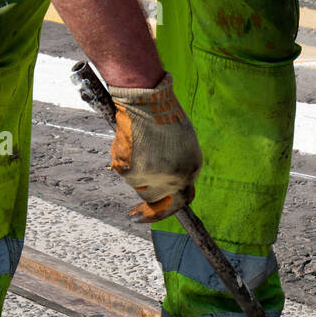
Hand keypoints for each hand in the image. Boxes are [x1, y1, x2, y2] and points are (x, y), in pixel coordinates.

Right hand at [106, 72, 202, 221]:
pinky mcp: (134, 173)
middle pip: (158, 201)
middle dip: (147, 210)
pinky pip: (126, 175)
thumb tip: (167, 184)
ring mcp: (155, 178)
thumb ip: (177, 164)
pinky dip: (123, 163)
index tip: (155, 212)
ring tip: (136, 149)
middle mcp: (176, 178)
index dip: (168, 208)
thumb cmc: (163, 114)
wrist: (146, 100)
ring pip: (140, 188)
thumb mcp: (182, 142)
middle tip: (135, 216)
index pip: (182, 199)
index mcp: (192, 168)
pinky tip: (128, 144)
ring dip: (136, 176)